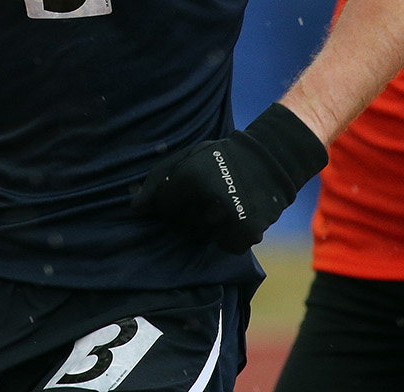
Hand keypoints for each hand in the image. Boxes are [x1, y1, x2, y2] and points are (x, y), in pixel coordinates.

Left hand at [132, 102, 328, 254]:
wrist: (269, 160)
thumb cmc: (221, 158)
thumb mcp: (187, 157)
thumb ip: (157, 179)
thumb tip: (134, 208)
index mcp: (191, 175)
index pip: (162, 206)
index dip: (169, 201)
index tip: (183, 192)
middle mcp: (209, 197)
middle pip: (181, 224)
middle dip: (187, 214)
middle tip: (205, 198)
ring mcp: (230, 216)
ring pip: (202, 236)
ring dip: (208, 226)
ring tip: (221, 206)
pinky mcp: (247, 231)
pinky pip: (226, 245)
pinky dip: (228, 237)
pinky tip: (234, 217)